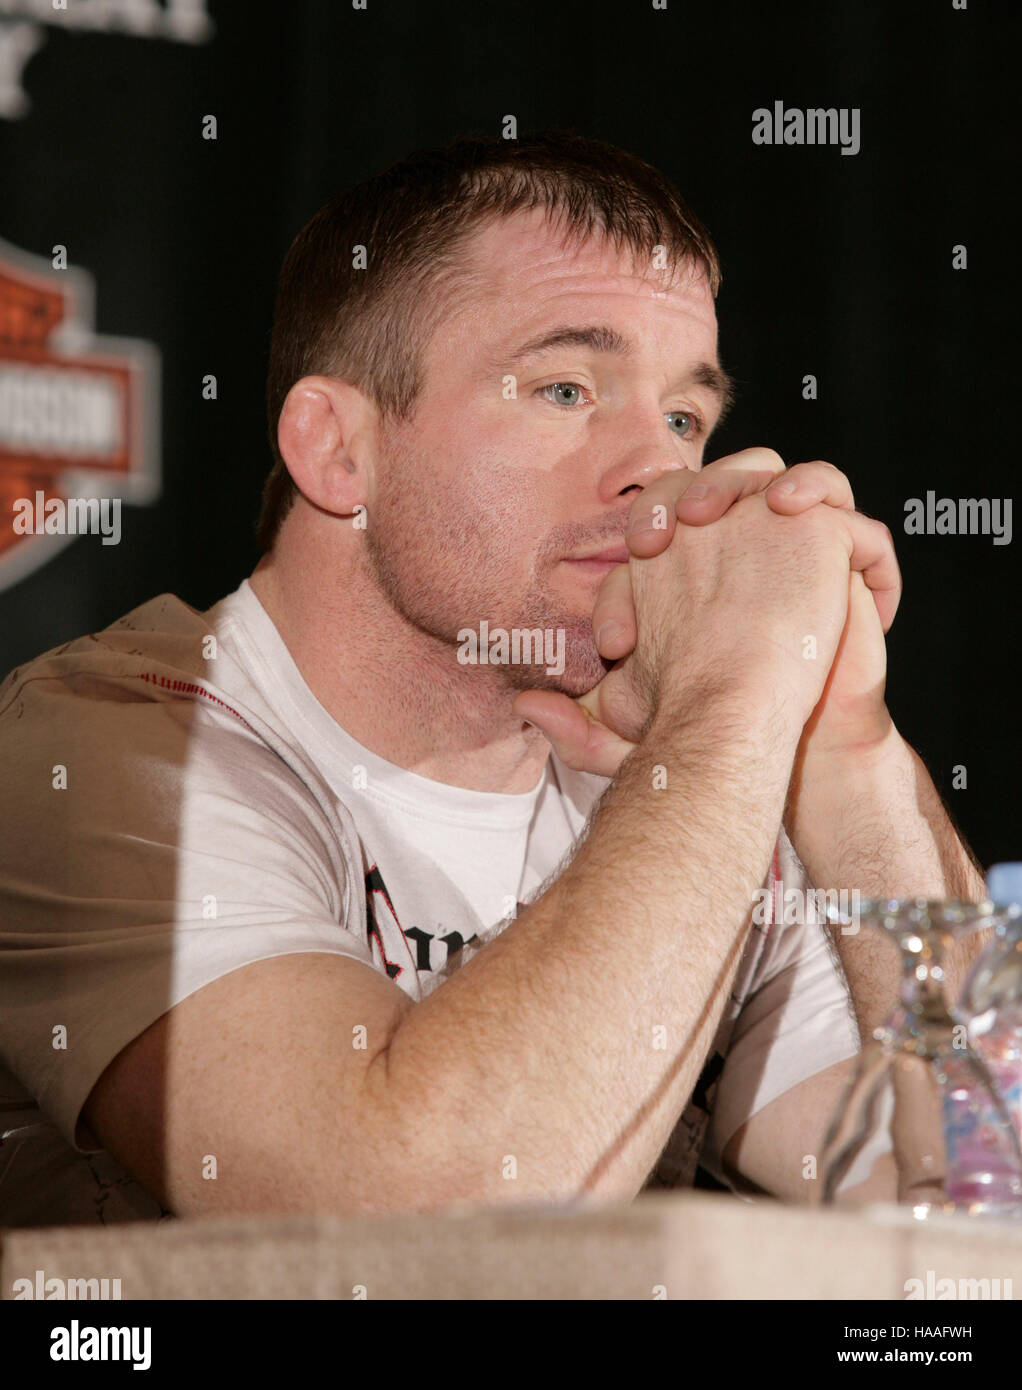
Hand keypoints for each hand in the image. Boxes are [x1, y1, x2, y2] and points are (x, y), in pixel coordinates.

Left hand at [514, 450, 900, 775]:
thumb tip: (528, 703)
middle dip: (699, 486)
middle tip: (685, 523)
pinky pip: (853, 521)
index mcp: (679, 565)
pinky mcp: (843, 565)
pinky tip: (805, 521)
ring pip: (778, 478)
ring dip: (764, 479)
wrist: (777, 753)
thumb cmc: (706, 736)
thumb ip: (579, 729)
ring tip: (755, 505)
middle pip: (713, 480)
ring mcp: (787, 549)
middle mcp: (731, 547)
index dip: (645, 522)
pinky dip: (835, 507)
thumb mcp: (632, 733)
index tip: (638, 556)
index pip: (658, 514)